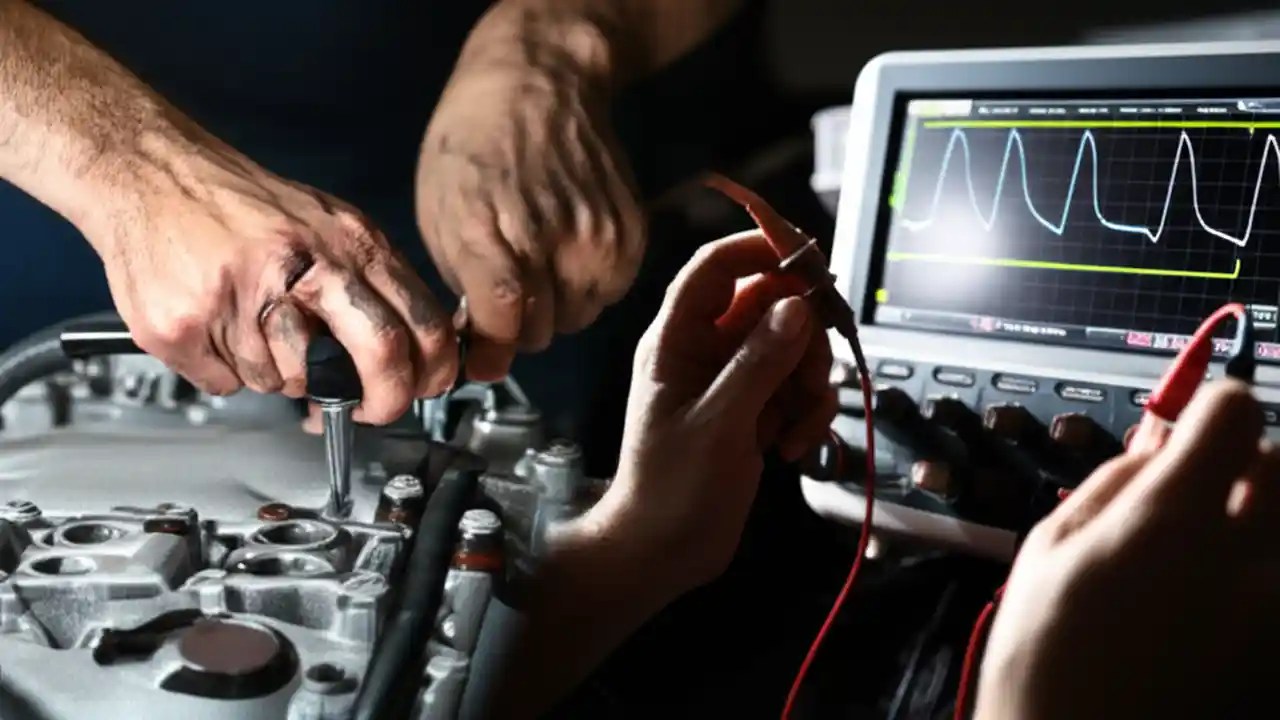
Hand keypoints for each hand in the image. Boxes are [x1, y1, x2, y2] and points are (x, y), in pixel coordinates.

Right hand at [92, 137, 457, 423]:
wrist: (146, 169)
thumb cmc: (237, 203)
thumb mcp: (326, 225)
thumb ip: (365, 282)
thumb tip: (405, 354)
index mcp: (349, 241)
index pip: (423, 321)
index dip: (429, 373)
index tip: (420, 390)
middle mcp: (303, 265)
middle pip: (380, 353)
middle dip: (382, 400)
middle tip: (365, 409)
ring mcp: (242, 295)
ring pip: (288, 380)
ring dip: (275, 374)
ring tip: (253, 330)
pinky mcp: (186, 323)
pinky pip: (225, 382)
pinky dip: (223, 369)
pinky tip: (214, 327)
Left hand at [415, 60, 644, 380]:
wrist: (541, 82)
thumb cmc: (474, 144)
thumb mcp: (442, 211)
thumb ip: (463, 283)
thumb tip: (483, 345)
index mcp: (488, 227)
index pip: (503, 320)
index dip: (489, 354)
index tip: (480, 363)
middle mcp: (550, 235)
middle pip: (542, 331)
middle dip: (520, 326)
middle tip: (506, 299)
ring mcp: (598, 236)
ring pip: (578, 318)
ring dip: (556, 308)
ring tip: (538, 267)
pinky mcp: (631, 234)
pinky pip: (609, 294)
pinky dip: (587, 286)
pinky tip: (567, 252)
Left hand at [585, 231, 837, 594]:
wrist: (664, 552)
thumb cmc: (672, 489)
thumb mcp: (718, 423)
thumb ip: (758, 362)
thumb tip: (797, 305)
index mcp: (677, 340)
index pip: (715, 268)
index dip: (759, 249)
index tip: (811, 258)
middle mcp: (706, 350)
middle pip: (771, 305)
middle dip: (804, 340)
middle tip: (812, 382)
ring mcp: (732, 380)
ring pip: (793, 348)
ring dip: (810, 386)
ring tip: (797, 431)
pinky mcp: (754, 410)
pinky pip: (796, 387)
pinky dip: (806, 414)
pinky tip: (792, 449)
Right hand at [975, 380, 1279, 719]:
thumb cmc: (1044, 666)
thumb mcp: (1047, 554)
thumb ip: (1114, 483)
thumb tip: (1161, 439)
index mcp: (1173, 524)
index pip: (1235, 412)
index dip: (1205, 412)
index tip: (1184, 437)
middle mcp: (1252, 562)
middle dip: (1244, 466)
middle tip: (1198, 501)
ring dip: (1261, 524)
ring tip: (1212, 563)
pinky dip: (1263, 578)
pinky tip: (1219, 612)